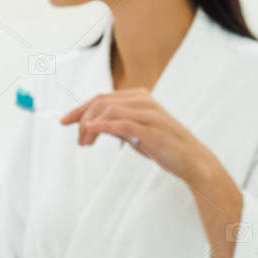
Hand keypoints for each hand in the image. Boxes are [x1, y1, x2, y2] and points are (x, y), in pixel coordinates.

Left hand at [60, 87, 211, 183]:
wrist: (193, 160)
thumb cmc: (164, 146)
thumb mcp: (136, 133)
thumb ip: (117, 125)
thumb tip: (92, 124)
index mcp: (140, 97)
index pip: (102, 98)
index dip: (80, 108)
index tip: (64, 121)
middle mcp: (144, 101)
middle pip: (101, 101)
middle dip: (82, 117)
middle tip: (78, 139)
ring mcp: (149, 114)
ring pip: (108, 110)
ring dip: (90, 126)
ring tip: (85, 143)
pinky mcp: (151, 130)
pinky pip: (122, 123)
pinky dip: (103, 126)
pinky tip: (93, 132)